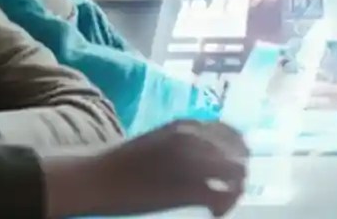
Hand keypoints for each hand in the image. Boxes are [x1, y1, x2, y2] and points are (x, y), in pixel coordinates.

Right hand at [41, 120, 248, 217]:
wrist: (96, 177)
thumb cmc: (123, 163)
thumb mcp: (161, 141)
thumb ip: (187, 143)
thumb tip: (211, 156)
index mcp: (188, 126)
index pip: (233, 135)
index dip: (237, 154)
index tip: (230, 169)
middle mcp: (197, 139)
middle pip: (240, 155)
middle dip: (237, 175)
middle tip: (225, 190)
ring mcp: (194, 162)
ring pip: (237, 175)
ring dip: (233, 191)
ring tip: (218, 204)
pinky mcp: (188, 189)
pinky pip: (222, 198)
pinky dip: (223, 207)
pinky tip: (213, 213)